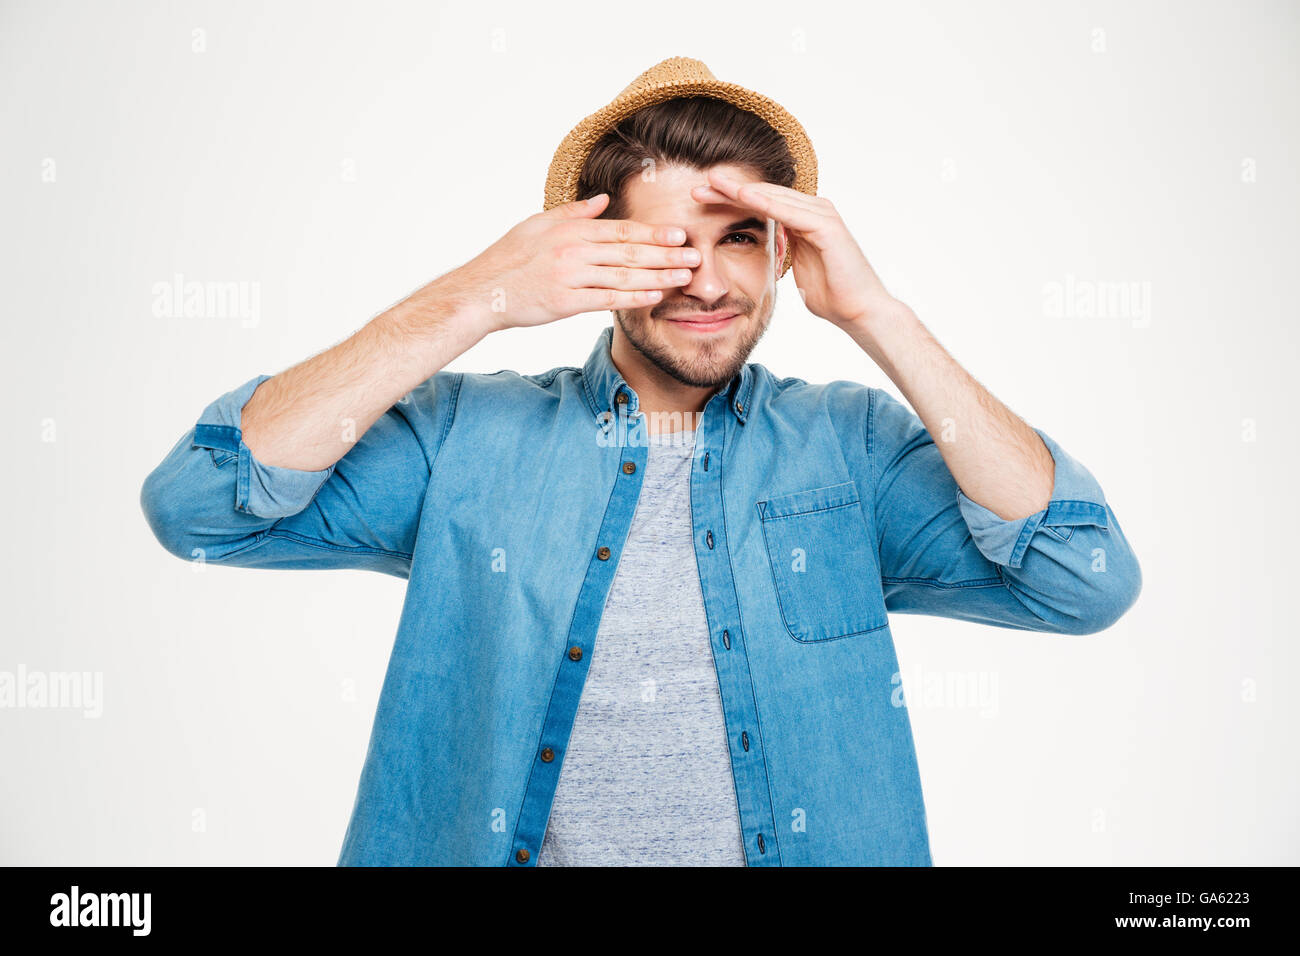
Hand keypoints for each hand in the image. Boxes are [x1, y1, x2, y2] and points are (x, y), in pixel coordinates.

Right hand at [423, 194, 701, 333]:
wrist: (482, 292)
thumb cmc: (507, 259)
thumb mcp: (537, 225)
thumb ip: (574, 213)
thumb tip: (602, 200)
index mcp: (570, 231)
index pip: (621, 231)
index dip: (653, 233)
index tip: (679, 234)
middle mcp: (574, 251)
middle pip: (629, 253)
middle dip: (666, 255)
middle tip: (695, 256)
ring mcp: (571, 277)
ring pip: (624, 277)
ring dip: (658, 277)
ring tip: (684, 278)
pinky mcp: (566, 303)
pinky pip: (607, 300)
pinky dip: (633, 298)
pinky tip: (655, 297)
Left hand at [690, 169, 905, 327]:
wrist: (859, 311)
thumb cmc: (832, 295)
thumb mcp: (798, 268)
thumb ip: (786, 251)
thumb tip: (769, 250)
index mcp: (805, 219)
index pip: (762, 202)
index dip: (731, 199)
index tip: (701, 197)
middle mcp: (814, 210)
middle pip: (764, 194)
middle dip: (730, 189)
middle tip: (697, 183)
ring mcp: (822, 215)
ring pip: (774, 196)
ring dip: (741, 190)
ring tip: (713, 183)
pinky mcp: (827, 226)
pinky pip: (789, 211)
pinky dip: (765, 203)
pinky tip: (742, 197)